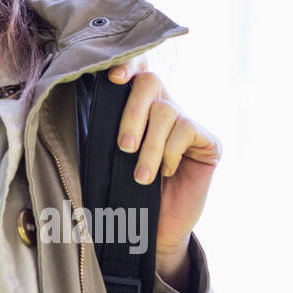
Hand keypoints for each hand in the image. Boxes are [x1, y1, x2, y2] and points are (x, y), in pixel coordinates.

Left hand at [107, 54, 221, 278]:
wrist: (154, 229)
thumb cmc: (128, 191)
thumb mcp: (111, 157)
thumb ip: (107, 130)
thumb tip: (84, 103)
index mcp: (139, 106)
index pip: (137, 70)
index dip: (128, 64)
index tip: (113, 78)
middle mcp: (165, 106)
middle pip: (150, 83)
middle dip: (132, 113)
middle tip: (124, 147)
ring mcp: (188, 122)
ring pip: (166, 111)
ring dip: (151, 146)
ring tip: (142, 175)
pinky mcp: (208, 140)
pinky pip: (187, 129)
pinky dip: (172, 152)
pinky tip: (168, 172)